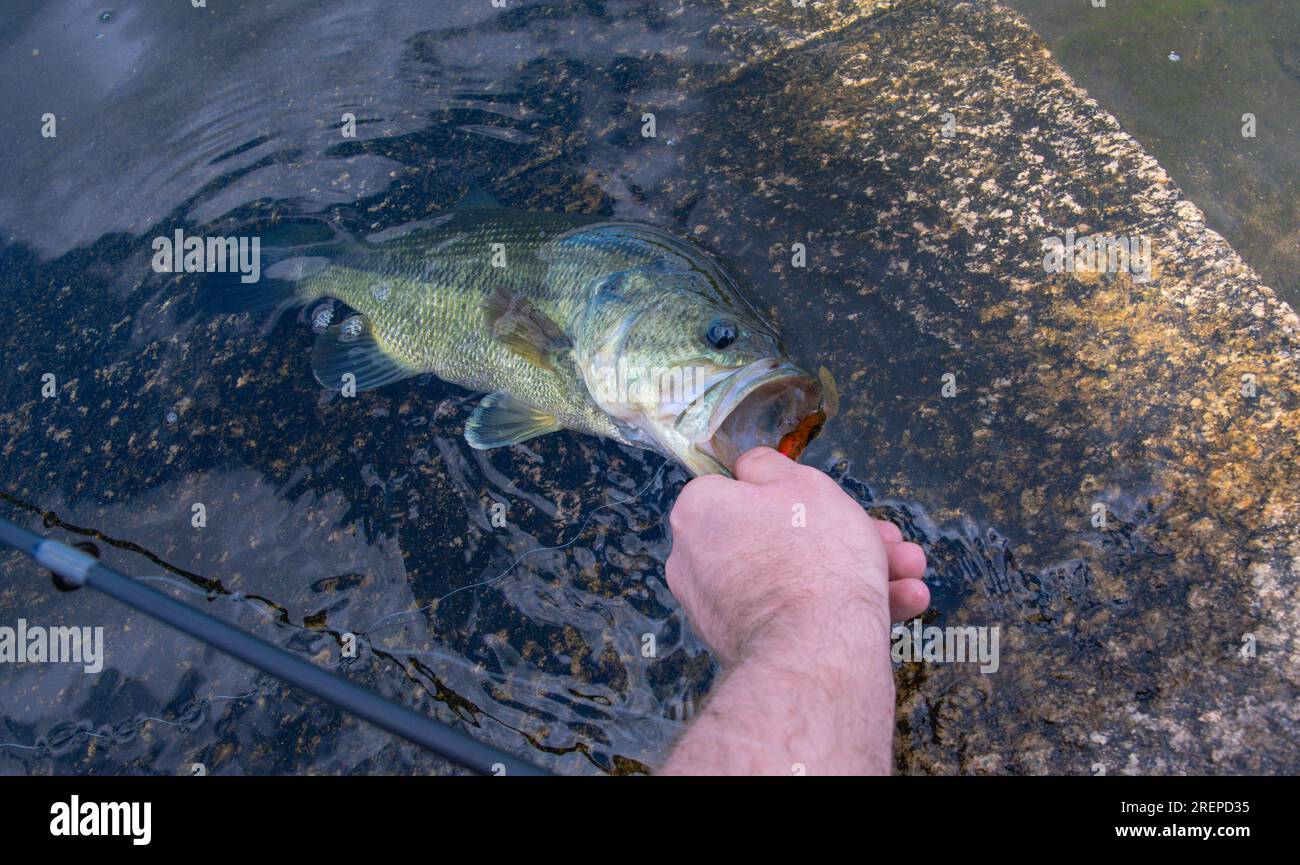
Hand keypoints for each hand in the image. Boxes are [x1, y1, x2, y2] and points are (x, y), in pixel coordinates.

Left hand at [665, 447, 927, 666]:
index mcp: (698, 513)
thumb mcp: (801, 483)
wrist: (818, 652)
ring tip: (908, 574)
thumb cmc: (813, 556)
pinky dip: (841, 607)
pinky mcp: (748, 645)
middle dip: (845, 537)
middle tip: (887, 542)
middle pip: (779, 537)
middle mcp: (695, 561)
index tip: (823, 502)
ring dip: (859, 572)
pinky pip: (796, 614)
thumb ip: (770, 467)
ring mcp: (719, 609)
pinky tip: (898, 602)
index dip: (788, 494)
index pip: (738, 490)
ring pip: (796, 577)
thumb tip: (751, 467)